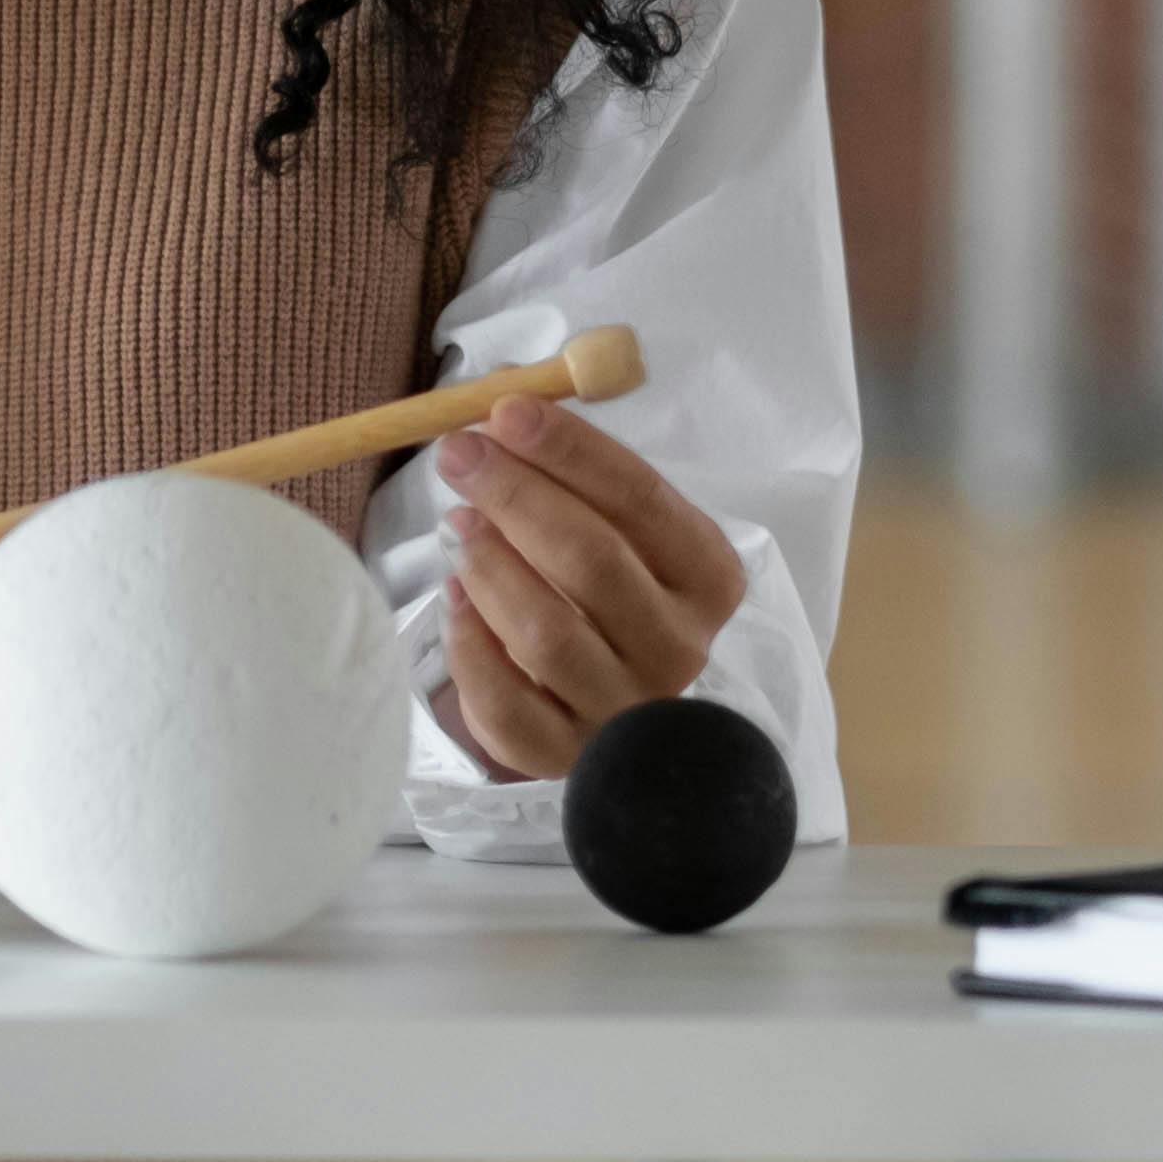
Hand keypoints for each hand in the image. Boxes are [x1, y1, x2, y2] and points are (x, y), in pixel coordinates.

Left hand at [432, 395, 746, 783]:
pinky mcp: (565, 758)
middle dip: (516, 495)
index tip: (506, 410)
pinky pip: (506, 706)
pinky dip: (471, 646)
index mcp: (707, 576)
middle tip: (459, 453)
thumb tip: (499, 403)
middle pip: (593, 562)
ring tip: (456, 523)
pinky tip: (455, 597)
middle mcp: (678, 647)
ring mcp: (624, 710)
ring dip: (491, 566)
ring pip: (548, 634)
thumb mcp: (617, 522)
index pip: (641, 499)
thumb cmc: (610, 583)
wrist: (615, 697)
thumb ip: (571, 467)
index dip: (570, 450)